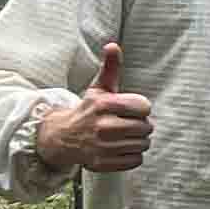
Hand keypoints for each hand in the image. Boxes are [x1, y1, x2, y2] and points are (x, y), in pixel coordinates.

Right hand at [34, 40, 154, 172]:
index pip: (145, 107)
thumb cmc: (88, 110)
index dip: (142, 108)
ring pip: (143, 144)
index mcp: (104, 105)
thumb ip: (110, 68)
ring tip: (124, 135)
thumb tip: (113, 45)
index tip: (132, 109)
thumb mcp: (98, 88)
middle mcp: (103, 126)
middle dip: (141, 125)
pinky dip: (132, 155)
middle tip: (128, 123)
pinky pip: (136, 160)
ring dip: (138, 140)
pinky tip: (120, 148)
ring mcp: (103, 147)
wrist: (63, 137)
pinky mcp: (103, 163)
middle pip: (146, 127)